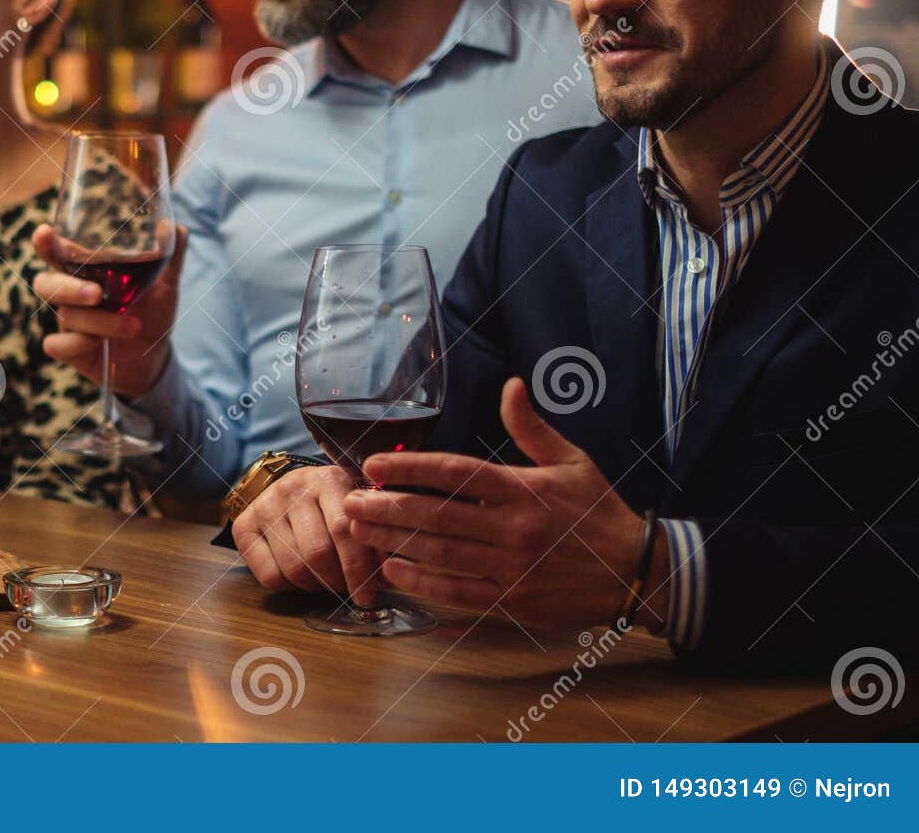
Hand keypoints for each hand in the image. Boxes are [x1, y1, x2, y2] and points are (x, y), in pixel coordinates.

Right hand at [31, 222, 187, 397]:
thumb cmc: (151, 312)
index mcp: (86, 272)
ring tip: (133, 325)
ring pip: (66, 316)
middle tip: (97, 294)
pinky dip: (77, 343)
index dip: (45, 243)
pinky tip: (99, 343)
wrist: (154, 357)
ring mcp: (67, 322)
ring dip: (101, 321)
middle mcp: (70, 294)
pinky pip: (56, 345)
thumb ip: (168, 254)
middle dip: (70, 288)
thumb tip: (174, 226)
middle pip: (46, 283)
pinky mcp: (68, 350)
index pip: (57, 252)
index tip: (44, 232)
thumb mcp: (164, 284)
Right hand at [232, 465, 385, 605]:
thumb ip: (374, 536)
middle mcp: (294, 488)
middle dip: (337, 581)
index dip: (358, 568)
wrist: (290, 488)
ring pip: (294, 567)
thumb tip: (387, 574)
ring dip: (314, 586)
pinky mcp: (244, 525)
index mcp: (329, 479)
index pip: (344, 530)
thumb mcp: (357, 511)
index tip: (368, 595)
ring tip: (324, 580)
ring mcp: (266, 505)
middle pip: (317, 552)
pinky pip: (269, 576)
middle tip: (345, 589)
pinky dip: (288, 586)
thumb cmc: (332, 505)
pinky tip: (298, 575)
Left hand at [342, 377, 667, 629]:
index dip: (410, 468)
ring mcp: (510, 568)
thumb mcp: (571, 461)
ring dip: (394, 541)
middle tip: (349, 502)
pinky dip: (423, 581)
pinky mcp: (512, 601)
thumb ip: (532, 427)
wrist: (637, 572)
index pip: (454, 473)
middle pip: (437, 515)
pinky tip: (393, 569)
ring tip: (359, 531)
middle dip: (387, 508)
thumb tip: (512, 385)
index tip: (372, 465)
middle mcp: (512, 528)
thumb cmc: (599, 511)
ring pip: (440, 553)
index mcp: (522, 489)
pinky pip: (457, 591)